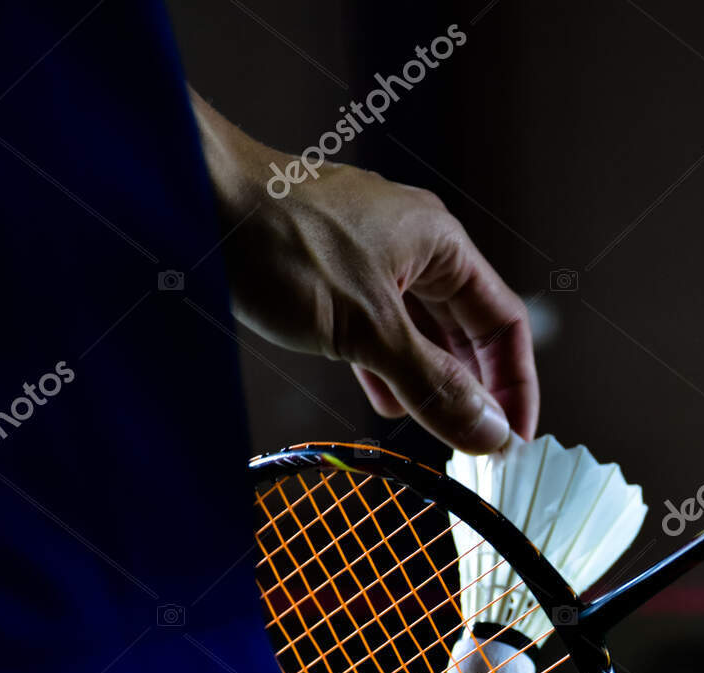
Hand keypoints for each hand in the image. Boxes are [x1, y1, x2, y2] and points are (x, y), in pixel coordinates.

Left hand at [191, 92, 536, 452]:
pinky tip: (386, 401)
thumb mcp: (367, 328)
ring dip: (433, 382)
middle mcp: (415, 244)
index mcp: (440, 244)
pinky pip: (379, 326)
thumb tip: (488, 432)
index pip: (504, 323)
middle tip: (478, 444)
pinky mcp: (332, 271)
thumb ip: (432, 384)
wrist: (188, 196)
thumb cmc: (275, 240)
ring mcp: (372, 255)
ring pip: (422, 330)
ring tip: (438, 432)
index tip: (512, 438)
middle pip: (468, 328)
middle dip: (476, 388)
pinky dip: (389, 366)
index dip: (515, 385)